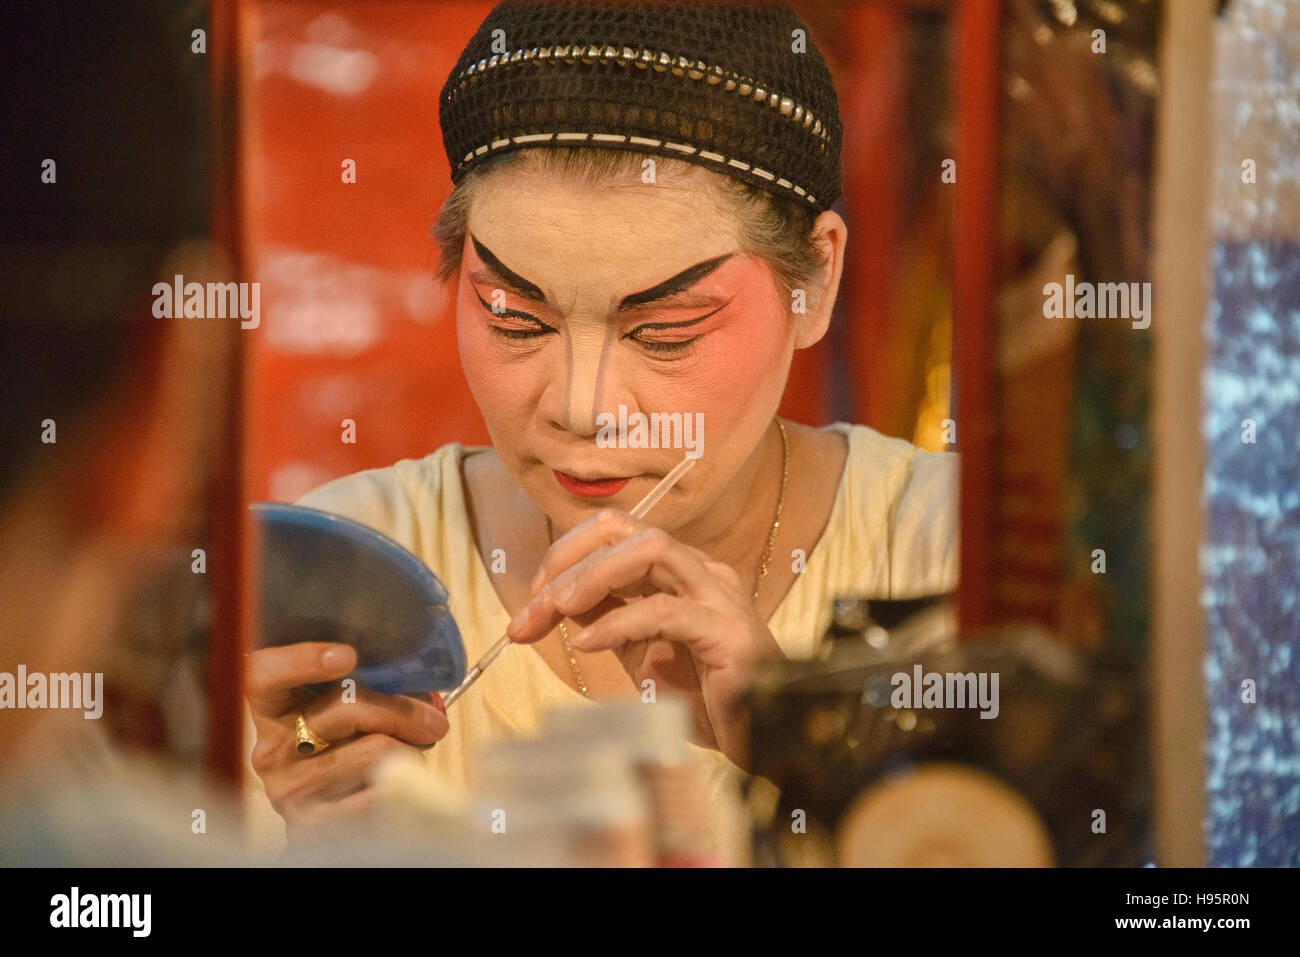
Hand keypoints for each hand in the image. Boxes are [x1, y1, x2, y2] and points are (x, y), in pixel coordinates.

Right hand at [245, 642, 448, 843]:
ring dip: (407, 752)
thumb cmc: (342, 752)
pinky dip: (401, 785)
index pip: (263, 675)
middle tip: (434, 721)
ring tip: (412, 756)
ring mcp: (290, 788)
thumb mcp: (343, 715)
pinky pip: (378, 793)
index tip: (347, 655)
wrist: (327, 824)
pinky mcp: (313, 823)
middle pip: (342, 710)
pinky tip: (397, 786)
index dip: (301, 661)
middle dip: (398, 712)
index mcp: (273, 709)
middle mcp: (272, 748)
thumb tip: (420, 681)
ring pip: (371, 751)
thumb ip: (366, 690)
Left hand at [507, 509, 784, 767]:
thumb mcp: (641, 652)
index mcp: (683, 572)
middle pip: (629, 532)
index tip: (533, 595)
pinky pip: (665, 611)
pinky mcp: (729, 631)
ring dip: (593, 575)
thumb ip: (608, 618)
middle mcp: (703, 572)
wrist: (758, 740)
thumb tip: (558, 597)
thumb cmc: (705, 699)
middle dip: (570, 560)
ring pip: (650, 550)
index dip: (569, 554)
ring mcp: (720, 596)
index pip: (619, 533)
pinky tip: (589, 643)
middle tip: (534, 605)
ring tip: (558, 608)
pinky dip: (619, 621)